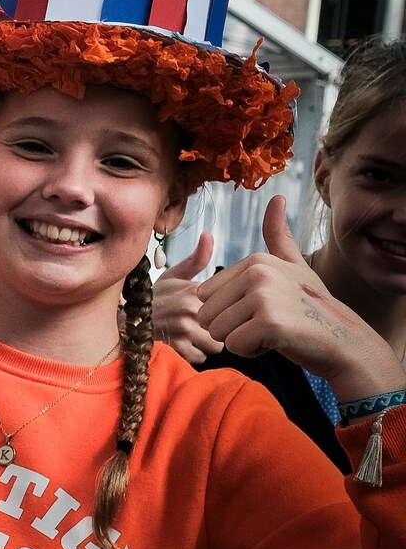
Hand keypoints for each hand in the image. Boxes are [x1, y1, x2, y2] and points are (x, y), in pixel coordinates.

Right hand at [151, 235, 219, 366]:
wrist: (123, 319)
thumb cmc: (154, 298)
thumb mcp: (173, 275)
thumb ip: (197, 259)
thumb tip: (209, 235)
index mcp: (195, 291)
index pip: (230, 307)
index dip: (225, 313)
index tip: (215, 313)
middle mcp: (190, 309)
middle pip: (225, 328)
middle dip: (217, 332)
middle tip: (202, 328)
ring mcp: (182, 330)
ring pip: (214, 346)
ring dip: (206, 345)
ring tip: (192, 338)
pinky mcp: (175, 348)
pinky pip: (199, 357)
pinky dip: (193, 355)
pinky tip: (182, 346)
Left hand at [194, 197, 403, 401]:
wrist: (343, 340)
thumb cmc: (312, 307)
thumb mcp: (294, 265)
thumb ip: (279, 236)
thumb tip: (276, 196)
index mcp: (255, 261)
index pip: (205, 296)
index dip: (230, 311)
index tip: (264, 308)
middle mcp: (257, 273)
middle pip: (207, 314)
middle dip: (232, 327)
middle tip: (268, 323)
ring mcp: (263, 296)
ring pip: (217, 331)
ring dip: (241, 340)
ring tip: (273, 332)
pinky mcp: (268, 323)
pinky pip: (234, 346)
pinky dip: (252, 352)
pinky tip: (278, 343)